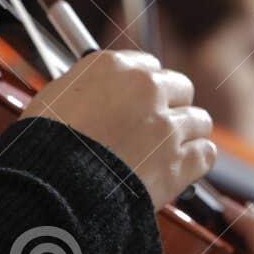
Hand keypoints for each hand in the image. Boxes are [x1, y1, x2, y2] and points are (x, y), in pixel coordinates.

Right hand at [22, 49, 214, 209]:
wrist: (55, 187)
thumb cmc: (47, 145)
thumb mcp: (58, 97)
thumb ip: (89, 86)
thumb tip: (99, 92)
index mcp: (115, 67)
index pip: (149, 66)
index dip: (145, 87)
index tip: (140, 101)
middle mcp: (146, 88)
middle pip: (180, 87)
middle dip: (171, 106)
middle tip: (155, 126)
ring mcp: (167, 126)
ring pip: (199, 120)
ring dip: (186, 134)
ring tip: (166, 151)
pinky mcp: (181, 162)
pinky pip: (206, 153)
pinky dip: (196, 160)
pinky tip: (181, 167)